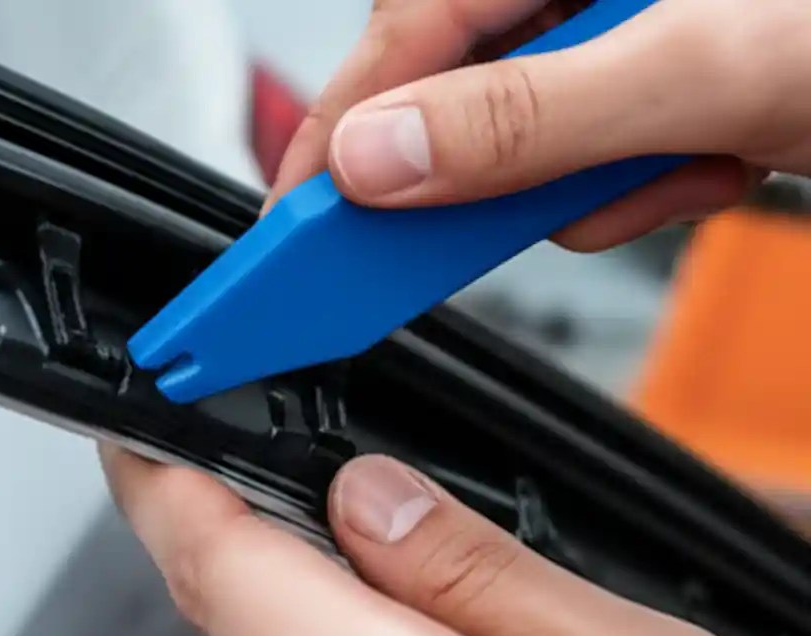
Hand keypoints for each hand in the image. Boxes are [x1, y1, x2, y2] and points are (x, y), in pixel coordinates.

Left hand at [100, 445, 805, 635]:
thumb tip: (368, 499)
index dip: (163, 488)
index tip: (138, 425)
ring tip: (304, 514)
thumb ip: (486, 584)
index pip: (225, 580)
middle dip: (212, 524)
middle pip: (227, 626)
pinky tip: (364, 617)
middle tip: (224, 441)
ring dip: (258, 587)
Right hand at [271, 0, 810, 250]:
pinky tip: (716, 162)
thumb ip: (526, 116)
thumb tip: (381, 161)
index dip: (344, 137)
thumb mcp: (706, 63)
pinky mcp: (666, 73)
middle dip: (509, 166)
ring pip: (540, 131)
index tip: (300, 228)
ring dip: (603, 178)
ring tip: (691, 162)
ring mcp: (626, 24)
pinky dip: (653, 178)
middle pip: (469, 89)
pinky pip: (609, 145)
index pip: (401, 39)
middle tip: (505, 218)